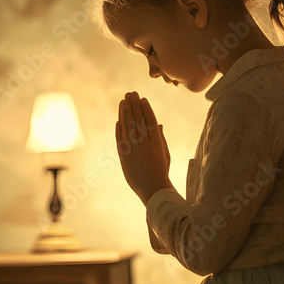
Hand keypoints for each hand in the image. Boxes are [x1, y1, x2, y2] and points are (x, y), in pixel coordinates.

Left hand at [116, 91, 172, 205]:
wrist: (154, 190)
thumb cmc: (161, 171)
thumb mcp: (165, 153)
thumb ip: (160, 138)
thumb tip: (158, 124)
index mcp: (157, 143)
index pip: (150, 121)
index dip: (146, 109)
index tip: (142, 98)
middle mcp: (145, 145)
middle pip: (138, 121)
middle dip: (134, 106)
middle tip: (130, 93)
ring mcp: (134, 152)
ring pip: (128, 128)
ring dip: (125, 113)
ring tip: (123, 101)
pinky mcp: (125, 158)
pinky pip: (121, 141)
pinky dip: (119, 130)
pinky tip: (119, 120)